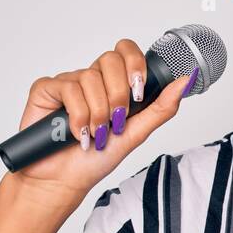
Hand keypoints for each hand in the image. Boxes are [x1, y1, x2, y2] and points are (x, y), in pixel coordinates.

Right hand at [10, 39, 193, 204]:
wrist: (64, 181)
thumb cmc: (97, 159)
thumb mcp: (136, 133)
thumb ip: (161, 107)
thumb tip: (186, 80)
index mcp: (113, 85)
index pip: (127, 52)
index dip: (135, 64)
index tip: (138, 92)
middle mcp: (91, 80)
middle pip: (110, 59)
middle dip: (118, 94)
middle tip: (116, 120)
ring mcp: (68, 83)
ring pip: (89, 77)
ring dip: (98, 112)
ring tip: (95, 135)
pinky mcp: (46, 89)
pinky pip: (67, 87)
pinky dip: (77, 114)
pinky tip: (77, 133)